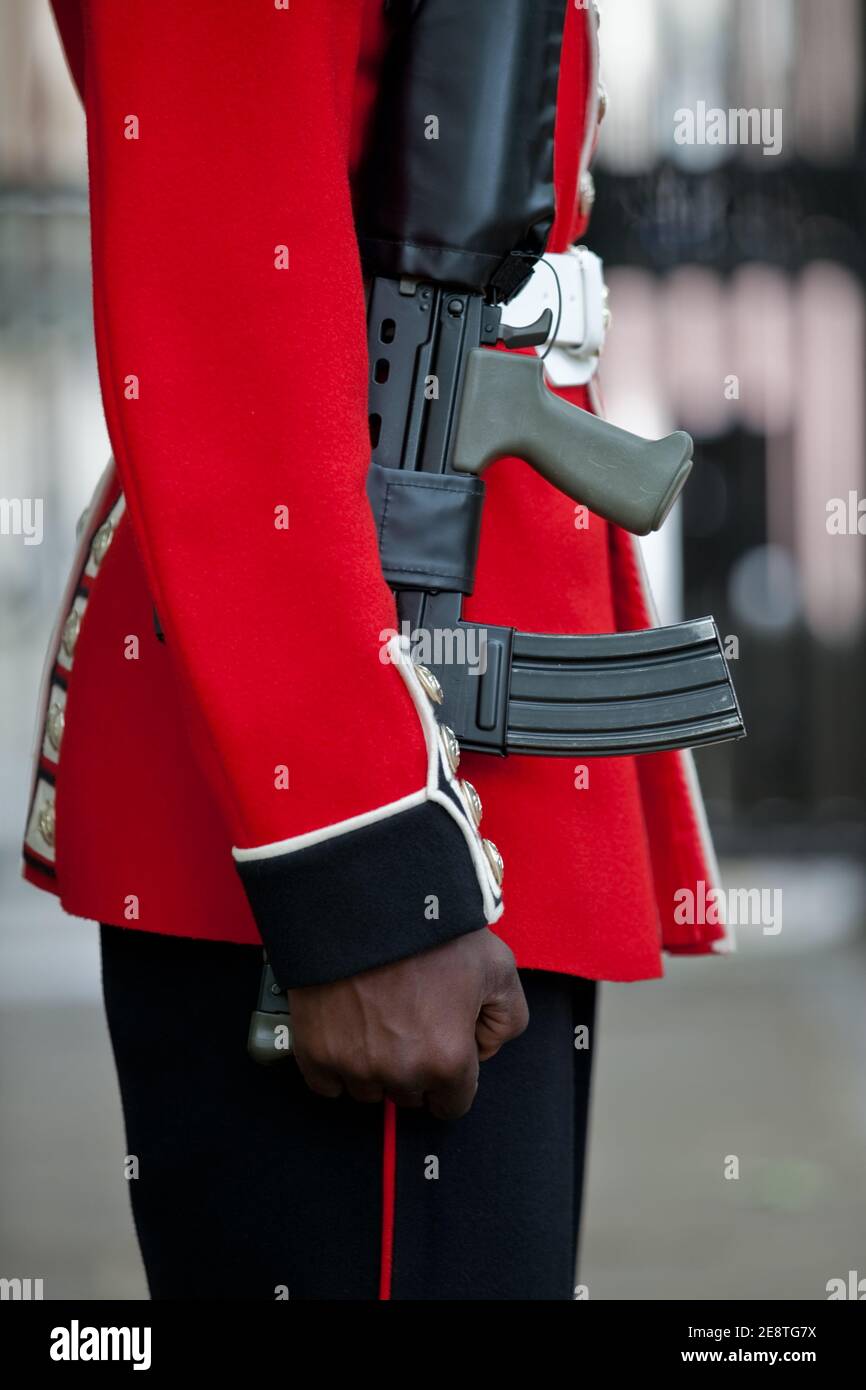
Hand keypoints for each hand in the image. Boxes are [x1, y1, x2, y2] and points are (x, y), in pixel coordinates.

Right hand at [288, 929, 527, 1118]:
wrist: (366, 898)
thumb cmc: (433, 930)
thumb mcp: (497, 965)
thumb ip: (508, 1016)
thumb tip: (484, 1047)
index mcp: (447, 1060)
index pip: (452, 1105)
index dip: (453, 1076)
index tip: (443, 1049)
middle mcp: (399, 1073)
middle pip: (409, 1096)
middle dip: (414, 1067)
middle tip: (410, 1018)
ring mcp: (352, 1065)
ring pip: (368, 1090)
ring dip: (375, 1066)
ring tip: (377, 1017)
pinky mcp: (314, 1052)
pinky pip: (327, 1084)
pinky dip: (336, 1064)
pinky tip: (347, 1029)